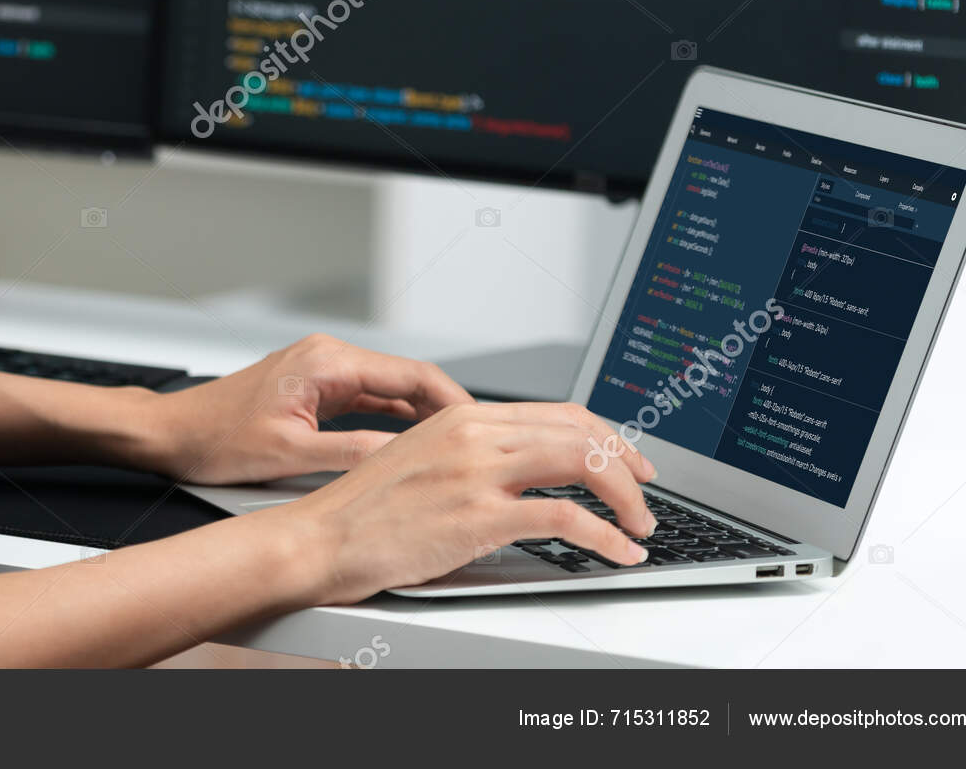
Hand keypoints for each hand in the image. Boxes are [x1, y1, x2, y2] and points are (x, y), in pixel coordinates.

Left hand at [146, 334, 472, 484]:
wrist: (172, 433)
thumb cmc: (214, 438)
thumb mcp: (290, 456)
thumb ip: (352, 454)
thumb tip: (403, 460)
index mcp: (326, 363)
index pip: (411, 374)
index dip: (453, 401)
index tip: (481, 425)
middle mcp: (327, 357)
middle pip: (406, 379)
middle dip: (444, 409)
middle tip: (478, 441)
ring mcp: (321, 370)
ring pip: (388, 390)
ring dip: (420, 415)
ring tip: (455, 446)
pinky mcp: (314, 388)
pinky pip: (367, 399)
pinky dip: (392, 417)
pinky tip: (411, 442)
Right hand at [272, 401, 658, 602]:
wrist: (319, 538)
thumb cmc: (363, 512)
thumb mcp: (420, 462)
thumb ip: (470, 456)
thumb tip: (522, 468)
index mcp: (461, 418)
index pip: (558, 413)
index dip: (606, 436)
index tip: (629, 459)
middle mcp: (473, 436)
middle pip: (579, 433)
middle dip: (627, 466)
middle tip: (646, 496)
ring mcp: (476, 474)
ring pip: (582, 465)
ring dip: (626, 499)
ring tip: (639, 527)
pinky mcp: (477, 517)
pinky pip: (565, 520)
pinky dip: (605, 538)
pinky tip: (617, 554)